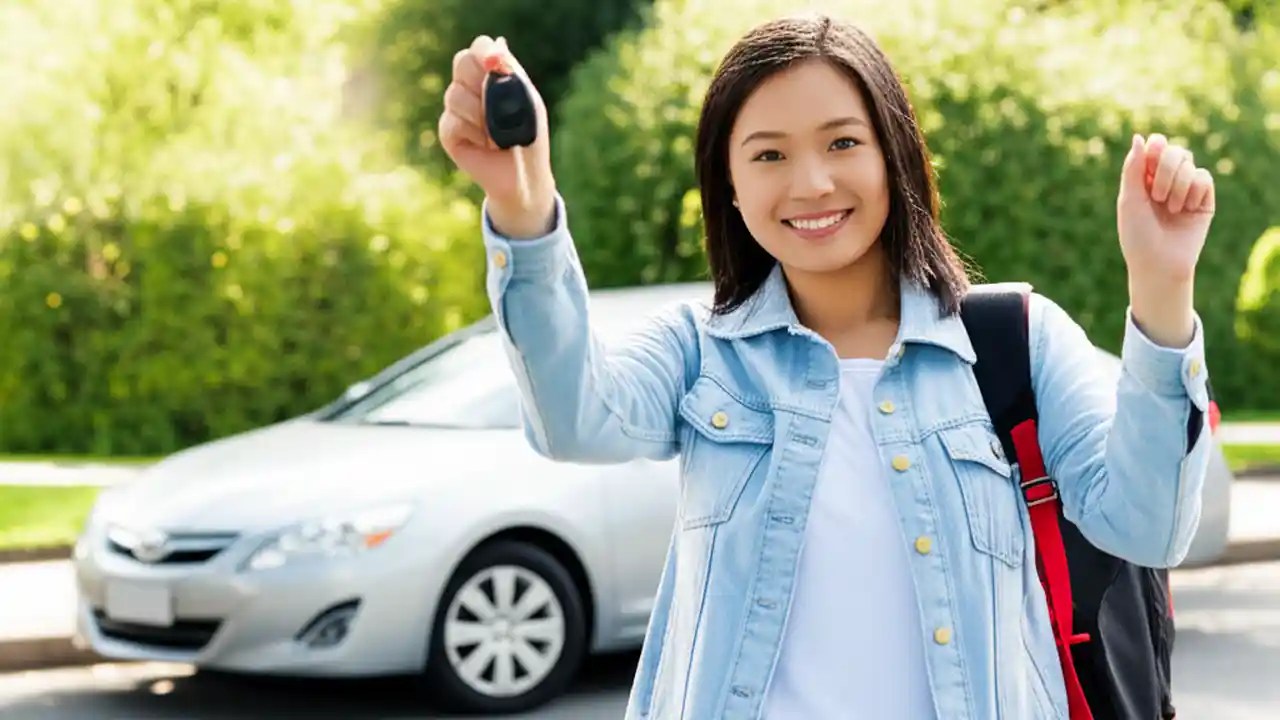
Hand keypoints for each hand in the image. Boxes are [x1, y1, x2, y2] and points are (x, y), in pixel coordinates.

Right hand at [438, 36, 555, 237]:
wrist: (524, 176)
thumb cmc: (528, 136)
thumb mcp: (527, 100)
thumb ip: (511, 73)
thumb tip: (498, 45)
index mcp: (491, 75)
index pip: (479, 47)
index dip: (484, 52)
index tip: (494, 64)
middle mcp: (470, 87)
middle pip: (461, 62)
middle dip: (481, 82)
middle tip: (497, 104)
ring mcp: (456, 109)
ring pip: (456, 94)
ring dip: (482, 115)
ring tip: (496, 133)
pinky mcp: (448, 132)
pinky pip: (453, 121)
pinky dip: (474, 134)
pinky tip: (484, 145)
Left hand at [1117, 133, 1214, 285]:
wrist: (1159, 263)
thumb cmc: (1137, 234)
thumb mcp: (1129, 199)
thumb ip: (1133, 168)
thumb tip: (1139, 137)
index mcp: (1144, 178)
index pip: (1156, 146)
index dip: (1155, 148)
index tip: (1149, 159)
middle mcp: (1166, 181)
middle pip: (1174, 150)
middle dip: (1165, 168)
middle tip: (1156, 195)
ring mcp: (1186, 189)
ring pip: (1189, 163)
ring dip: (1176, 184)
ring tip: (1169, 209)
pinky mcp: (1204, 200)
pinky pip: (1203, 178)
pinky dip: (1192, 191)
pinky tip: (1184, 209)